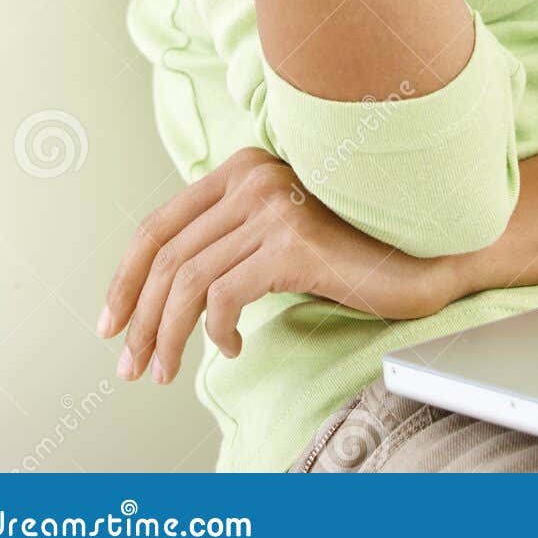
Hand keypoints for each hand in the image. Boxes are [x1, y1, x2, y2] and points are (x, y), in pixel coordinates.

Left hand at [97, 148, 463, 384]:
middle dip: (140, 317)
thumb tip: (165, 288)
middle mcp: (253, 176)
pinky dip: (218, 331)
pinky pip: (226, 297)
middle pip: (168, 256)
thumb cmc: (354, 248)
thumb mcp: (281, 231)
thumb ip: (233, 235)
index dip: (126, 278)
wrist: (426, 251)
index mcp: (243, 167)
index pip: (159, 224)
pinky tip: (232, 347)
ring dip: (168, 335)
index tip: (111, 322)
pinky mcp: (294, 242)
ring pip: (190, 282)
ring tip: (166, 370)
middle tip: (132, 365)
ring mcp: (274, 206)